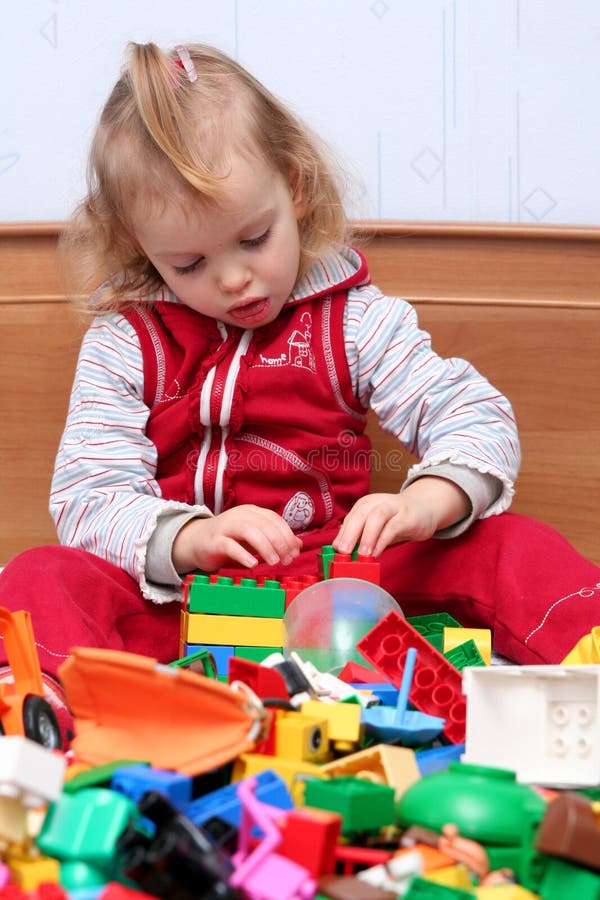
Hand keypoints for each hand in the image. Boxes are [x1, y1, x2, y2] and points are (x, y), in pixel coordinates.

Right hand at [172, 505, 302, 573]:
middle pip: (264, 525)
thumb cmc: (230, 540)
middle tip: (287, 559)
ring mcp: (225, 526)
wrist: (196, 542)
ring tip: (274, 562)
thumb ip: (275, 539)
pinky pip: (230, 546)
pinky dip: (243, 554)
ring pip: (249, 531)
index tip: (295, 552)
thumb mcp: (255, 538)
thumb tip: (298, 544)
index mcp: (251, 512)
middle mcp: (239, 515)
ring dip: (265, 547)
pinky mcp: (214, 541)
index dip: (287, 535)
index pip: (274, 519)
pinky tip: (252, 564)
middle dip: (279, 542)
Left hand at [332, 476, 469, 556]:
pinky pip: (393, 527)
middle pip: (360, 515)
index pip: (350, 519)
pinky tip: (377, 552)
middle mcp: (377, 503)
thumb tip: (342, 552)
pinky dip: (383, 540)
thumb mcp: (375, 527)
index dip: (341, 535)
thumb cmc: (396, 520)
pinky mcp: (407, 516)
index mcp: (365, 505)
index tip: (334, 552)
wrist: (424, 508)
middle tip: (343, 552)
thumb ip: (360, 536)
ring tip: (362, 554)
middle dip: (350, 534)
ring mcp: (393, 507)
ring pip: (377, 517)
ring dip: (367, 536)